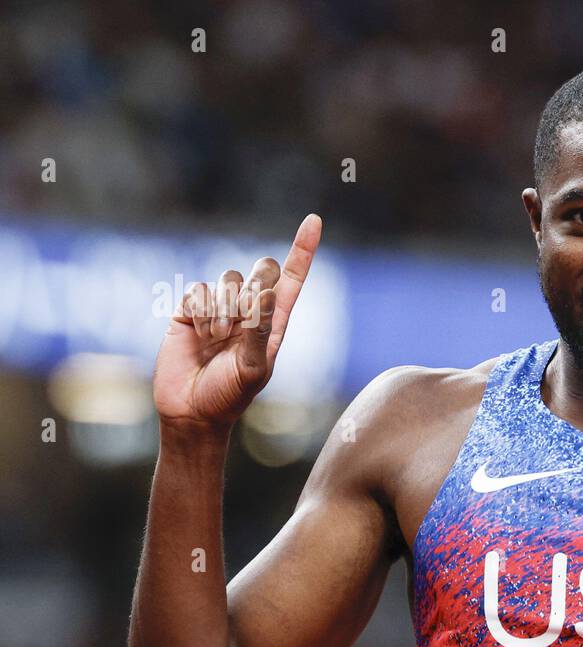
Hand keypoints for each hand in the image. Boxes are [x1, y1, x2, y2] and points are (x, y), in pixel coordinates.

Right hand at [153, 214, 321, 431]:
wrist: (191, 410)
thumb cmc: (229, 394)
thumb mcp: (253, 367)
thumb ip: (259, 330)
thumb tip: (262, 292)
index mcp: (273, 322)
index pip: (292, 279)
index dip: (302, 250)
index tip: (314, 220)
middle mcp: (248, 310)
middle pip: (260, 269)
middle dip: (254, 288)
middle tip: (242, 323)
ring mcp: (219, 308)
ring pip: (227, 279)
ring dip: (223, 310)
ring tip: (218, 339)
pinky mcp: (190, 309)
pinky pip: (197, 290)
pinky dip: (200, 312)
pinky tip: (199, 335)